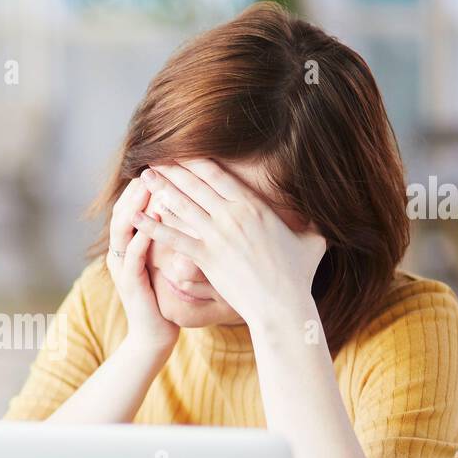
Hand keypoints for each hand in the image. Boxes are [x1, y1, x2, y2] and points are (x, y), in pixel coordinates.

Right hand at [105, 177, 179, 352]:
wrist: (156, 336)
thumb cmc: (166, 297)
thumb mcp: (166, 260)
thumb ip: (169, 235)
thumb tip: (185, 206)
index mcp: (129, 245)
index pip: (134, 205)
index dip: (145, 184)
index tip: (164, 162)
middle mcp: (121, 253)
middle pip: (124, 210)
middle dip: (138, 187)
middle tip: (154, 165)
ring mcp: (122, 268)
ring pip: (122, 229)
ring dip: (136, 207)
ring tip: (149, 186)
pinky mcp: (130, 286)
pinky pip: (131, 258)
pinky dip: (141, 239)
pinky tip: (153, 225)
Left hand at [137, 160, 326, 331]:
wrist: (283, 305)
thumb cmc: (299, 276)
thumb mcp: (313, 241)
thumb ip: (311, 224)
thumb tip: (321, 215)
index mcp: (254, 206)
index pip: (219, 175)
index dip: (197, 161)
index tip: (182, 152)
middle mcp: (233, 215)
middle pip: (196, 184)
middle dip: (173, 168)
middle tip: (153, 156)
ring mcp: (217, 235)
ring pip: (182, 205)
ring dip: (160, 188)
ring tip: (143, 176)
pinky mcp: (206, 257)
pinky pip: (173, 237)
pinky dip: (153, 226)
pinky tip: (135, 217)